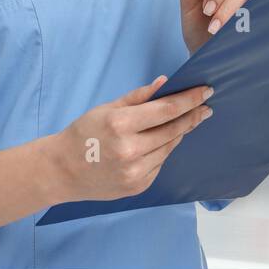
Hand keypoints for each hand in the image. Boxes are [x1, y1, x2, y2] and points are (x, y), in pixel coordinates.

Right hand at [49, 76, 212, 202]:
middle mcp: (130, 150)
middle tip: (206, 106)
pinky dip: (163, 150)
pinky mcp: (138, 186)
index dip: (190, 99)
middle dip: (192, 116)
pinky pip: (160, 163)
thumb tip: (165, 83)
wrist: (62, 171)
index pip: (167, 110)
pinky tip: (159, 142)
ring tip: (186, 121)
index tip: (205, 91)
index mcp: (121, 125)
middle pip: (174, 129)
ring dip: (180, 132)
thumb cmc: (83, 133)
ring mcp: (135, 171)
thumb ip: (139, 97)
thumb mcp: (107, 108)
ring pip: (170, 147)